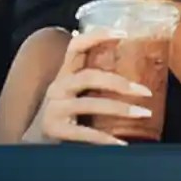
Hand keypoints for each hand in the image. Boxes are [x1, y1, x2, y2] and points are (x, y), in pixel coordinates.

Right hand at [21, 32, 153, 145]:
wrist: (34, 147)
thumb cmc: (66, 117)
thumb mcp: (78, 95)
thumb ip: (98, 84)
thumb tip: (139, 75)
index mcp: (65, 76)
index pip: (76, 47)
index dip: (97, 36)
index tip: (123, 33)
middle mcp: (57, 88)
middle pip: (88, 76)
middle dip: (120, 82)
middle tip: (145, 91)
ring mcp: (53, 109)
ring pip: (89, 103)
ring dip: (120, 109)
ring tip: (144, 113)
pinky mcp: (53, 130)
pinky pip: (83, 132)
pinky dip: (105, 139)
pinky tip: (122, 144)